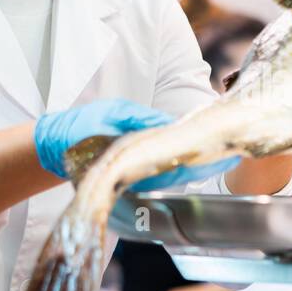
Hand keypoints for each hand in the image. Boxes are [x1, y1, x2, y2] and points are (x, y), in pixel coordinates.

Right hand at [33, 98, 239, 187]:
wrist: (54, 146)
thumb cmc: (80, 128)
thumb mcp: (111, 114)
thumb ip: (141, 120)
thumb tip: (170, 124)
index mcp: (137, 164)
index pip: (179, 165)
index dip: (205, 161)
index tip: (229, 156)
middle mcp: (141, 175)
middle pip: (184, 171)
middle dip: (210, 163)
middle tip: (237, 152)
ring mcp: (139, 176)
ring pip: (177, 171)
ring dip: (200, 161)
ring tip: (226, 150)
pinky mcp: (136, 171)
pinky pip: (165, 167)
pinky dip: (185, 159)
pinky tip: (199, 150)